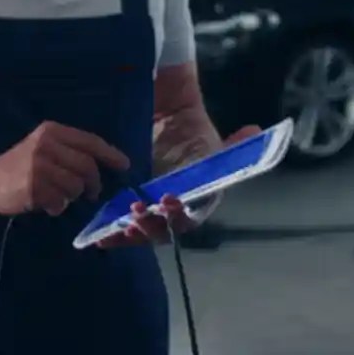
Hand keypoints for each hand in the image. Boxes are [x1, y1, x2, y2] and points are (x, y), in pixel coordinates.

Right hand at [0, 121, 129, 216]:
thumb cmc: (21, 165)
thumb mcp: (44, 147)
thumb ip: (70, 151)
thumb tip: (107, 164)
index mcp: (52, 131)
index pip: (90, 141)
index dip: (110, 154)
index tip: (124, 165)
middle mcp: (46, 145)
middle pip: (87, 166)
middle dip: (94, 182)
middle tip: (92, 193)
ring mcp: (39, 166)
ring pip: (76, 186)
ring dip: (72, 196)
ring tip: (59, 196)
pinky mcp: (33, 187)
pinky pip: (59, 201)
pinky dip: (57, 206)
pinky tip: (47, 204)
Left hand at [96, 124, 262, 247]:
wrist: (161, 116)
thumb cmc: (188, 123)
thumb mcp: (209, 129)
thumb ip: (232, 136)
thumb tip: (255, 131)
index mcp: (203, 190)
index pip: (197, 209)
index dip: (184, 210)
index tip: (169, 199)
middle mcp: (182, 204)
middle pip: (170, 227)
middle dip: (154, 225)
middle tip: (138, 212)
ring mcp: (157, 208)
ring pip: (148, 232)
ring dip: (134, 233)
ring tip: (119, 227)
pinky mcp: (135, 208)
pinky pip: (126, 229)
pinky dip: (113, 236)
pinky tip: (98, 238)